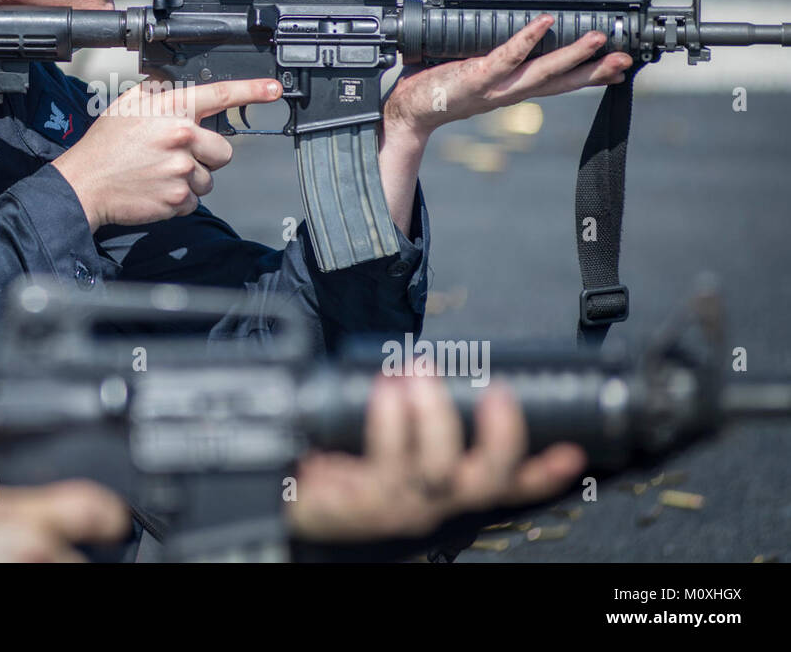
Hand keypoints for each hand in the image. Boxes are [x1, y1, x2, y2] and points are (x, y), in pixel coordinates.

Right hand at [51, 78, 281, 229]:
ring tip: (159, 173)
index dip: (252, 91)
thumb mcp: (127, 106)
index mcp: (171, 111)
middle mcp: (181, 138)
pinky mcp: (177, 199)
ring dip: (191, 179)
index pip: (219, 95)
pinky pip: (194, 201)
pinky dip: (179, 199)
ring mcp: (181, 171)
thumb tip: (175, 86)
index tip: (274, 90)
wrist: (84, 184)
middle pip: (223, 151)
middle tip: (177, 156)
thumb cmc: (105, 146)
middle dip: (207, 156)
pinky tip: (156, 189)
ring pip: (208, 179)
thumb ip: (157, 94)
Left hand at [287, 375, 584, 542]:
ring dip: (432, 416)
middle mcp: (432, 500)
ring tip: (418, 374)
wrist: (287, 483)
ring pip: (435, 471)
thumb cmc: (347, 449)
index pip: (508, 484)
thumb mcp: (395, 425)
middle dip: (499, 437)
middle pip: (484, 481)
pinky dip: (387, 423)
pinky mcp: (358, 505)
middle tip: (496, 392)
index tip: (572, 451)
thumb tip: (441, 352)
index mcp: (449, 481)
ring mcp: (397, 505)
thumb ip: (424, 398)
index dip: (543, 472)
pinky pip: (382, 465)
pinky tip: (384, 394)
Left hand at [383, 15, 634, 144]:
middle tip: (626, 59)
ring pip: (541, 72)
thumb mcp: (471, 74)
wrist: (406, 115)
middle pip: (560, 82)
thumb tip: (503, 36)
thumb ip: (490, 60)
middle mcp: (508, 92)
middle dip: (594, 71)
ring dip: (571, 56)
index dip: (586, 77)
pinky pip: (505, 57)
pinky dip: (525, 40)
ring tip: (598, 39)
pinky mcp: (475, 78)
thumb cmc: (435, 90)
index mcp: (511, 91)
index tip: (615, 69)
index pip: (556, 84)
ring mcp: (494, 87)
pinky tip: (543, 23)